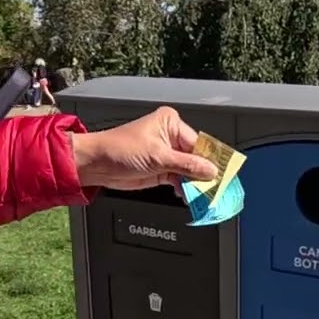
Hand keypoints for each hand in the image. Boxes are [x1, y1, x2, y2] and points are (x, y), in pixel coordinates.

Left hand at [70, 106, 217, 191]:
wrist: (96, 164)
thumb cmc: (119, 149)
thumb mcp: (158, 157)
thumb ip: (187, 165)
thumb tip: (210, 170)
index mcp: (171, 123)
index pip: (199, 143)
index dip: (210, 160)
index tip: (222, 174)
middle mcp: (171, 137)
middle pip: (196, 158)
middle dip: (203, 174)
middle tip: (214, 188)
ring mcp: (166, 154)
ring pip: (189, 170)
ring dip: (194, 184)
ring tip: (201, 195)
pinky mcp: (161, 169)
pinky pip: (180, 179)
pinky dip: (184, 188)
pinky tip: (188, 195)